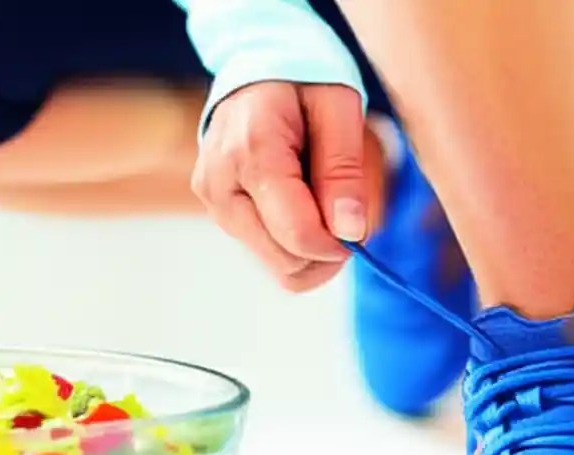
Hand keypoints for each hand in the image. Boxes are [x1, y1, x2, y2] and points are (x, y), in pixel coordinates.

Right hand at [192, 82, 366, 291]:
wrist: (254, 69)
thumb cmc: (301, 82)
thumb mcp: (338, 107)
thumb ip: (344, 169)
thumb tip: (350, 232)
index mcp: (251, 152)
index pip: (298, 233)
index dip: (339, 243)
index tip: (359, 223)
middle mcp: (221, 185)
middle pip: (287, 262)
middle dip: (327, 251)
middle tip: (344, 212)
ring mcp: (214, 204)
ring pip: (278, 266)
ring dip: (312, 249)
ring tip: (321, 202)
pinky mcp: (218, 214)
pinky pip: (268, 253)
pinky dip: (295, 243)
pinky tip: (301, 206)